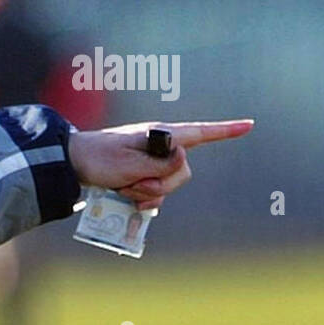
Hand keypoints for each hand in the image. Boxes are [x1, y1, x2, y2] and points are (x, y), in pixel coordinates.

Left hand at [67, 119, 253, 210]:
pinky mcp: (144, 176)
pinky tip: (127, 196)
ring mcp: (153, 163)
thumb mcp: (130, 164)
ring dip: (146, 192)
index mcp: (161, 136)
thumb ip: (160, 165)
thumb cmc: (99, 159)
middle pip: (182, 172)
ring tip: (124, 186)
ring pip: (168, 186)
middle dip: (160, 185)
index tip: (249, 125)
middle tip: (133, 183)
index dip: (225, 131)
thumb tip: (183, 161)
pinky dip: (142, 199)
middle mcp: (161, 148)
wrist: (74, 164)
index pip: (200, 132)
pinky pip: (156, 195)